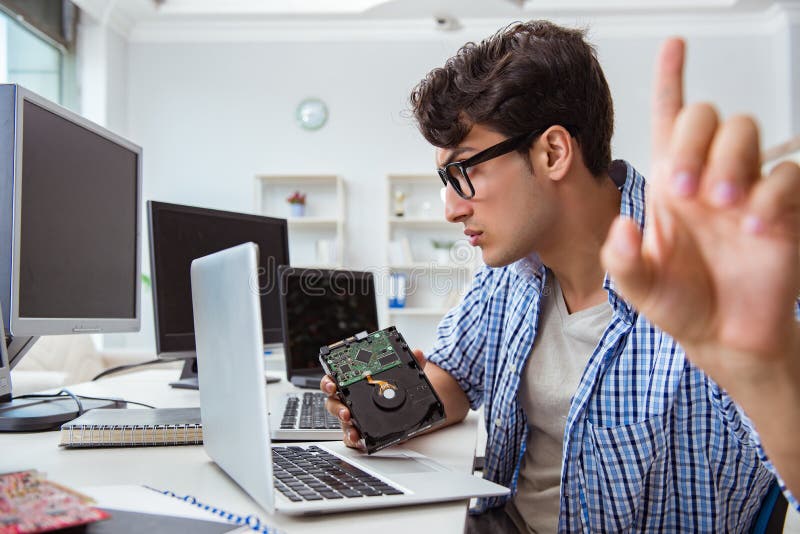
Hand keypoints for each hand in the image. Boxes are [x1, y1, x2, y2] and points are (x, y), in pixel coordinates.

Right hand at [321, 348, 426, 449]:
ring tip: (351, 423)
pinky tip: (358, 438)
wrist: (409, 411)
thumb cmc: (396, 391)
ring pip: (341, 420)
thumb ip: (411, 364)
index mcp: (355, 383)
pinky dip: (352, 438)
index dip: (329, 380)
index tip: (332, 383)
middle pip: (334, 402)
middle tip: (345, 409)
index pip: (336, 379)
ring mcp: (354, 417)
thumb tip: (419, 354)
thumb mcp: (405, 376)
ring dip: (344, 423)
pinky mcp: (360, 432)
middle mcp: (350, 400)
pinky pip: (351, 436)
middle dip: (336, 405)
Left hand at [601, 38, 799, 394]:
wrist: (726, 336)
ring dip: (730, 160)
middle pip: (708, 115)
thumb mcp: (638, 288)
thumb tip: (624, 224)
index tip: (674, 45)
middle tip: (686, 192)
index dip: (672, 80)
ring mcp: (746, 189)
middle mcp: (706, 177)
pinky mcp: (783, 208)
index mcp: (669, 185)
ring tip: (722, 207)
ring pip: (746, 131)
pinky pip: (787, 174)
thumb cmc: (682, 304)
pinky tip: (756, 229)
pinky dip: (771, 195)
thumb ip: (622, 259)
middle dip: (693, 142)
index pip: (669, 120)